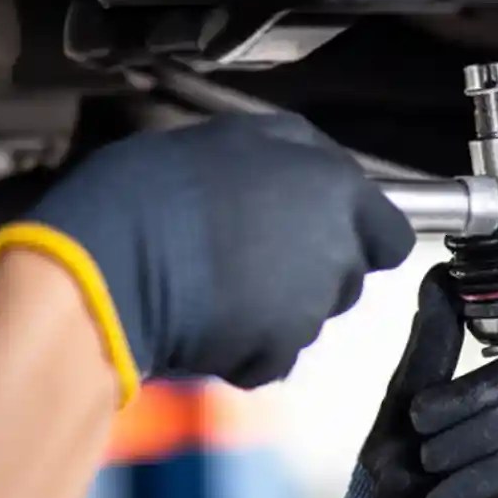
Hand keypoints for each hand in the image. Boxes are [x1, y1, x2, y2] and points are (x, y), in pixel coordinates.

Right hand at [0, 113, 413, 402]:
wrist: (107, 264)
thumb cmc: (152, 191)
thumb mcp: (230, 139)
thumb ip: (288, 160)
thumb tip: (308, 168)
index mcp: (332, 186)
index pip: (390, 234)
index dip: (363, 239)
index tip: (332, 238)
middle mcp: (334, 248)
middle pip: (347, 277)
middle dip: (311, 275)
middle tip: (249, 258)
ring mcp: (309, 305)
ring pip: (308, 318)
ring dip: (274, 312)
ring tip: (215, 288)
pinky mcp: (276, 351)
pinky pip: (271, 357)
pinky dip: (245, 350)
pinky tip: (203, 323)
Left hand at [310, 267, 497, 497]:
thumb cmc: (393, 475)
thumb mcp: (404, 400)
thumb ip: (431, 342)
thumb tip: (442, 274)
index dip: (496, 358)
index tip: (447, 381)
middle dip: (470, 401)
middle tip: (421, 428)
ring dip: (469, 444)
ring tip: (428, 470)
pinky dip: (480, 481)